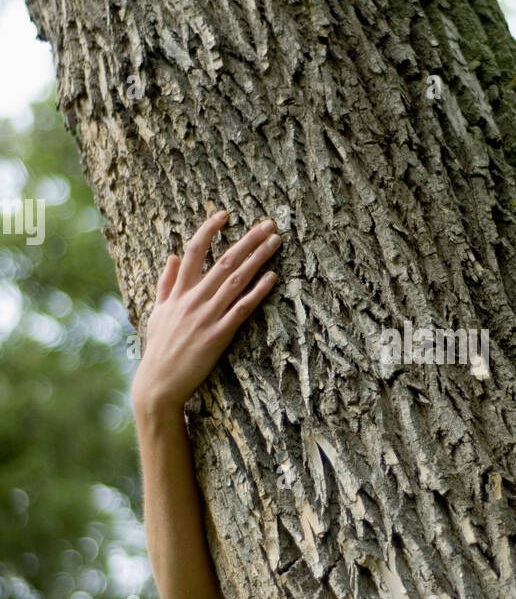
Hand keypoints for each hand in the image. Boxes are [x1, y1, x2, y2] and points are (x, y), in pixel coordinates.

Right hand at [131, 211, 281, 414]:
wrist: (159, 383)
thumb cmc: (160, 349)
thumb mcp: (157, 312)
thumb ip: (165, 283)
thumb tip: (172, 256)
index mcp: (178, 292)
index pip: (193, 251)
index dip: (209, 230)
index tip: (225, 214)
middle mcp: (193, 299)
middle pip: (223, 261)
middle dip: (247, 240)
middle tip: (268, 223)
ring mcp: (207, 316)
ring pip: (236, 280)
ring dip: (258, 258)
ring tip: (275, 242)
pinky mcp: (218, 335)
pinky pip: (241, 309)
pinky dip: (257, 292)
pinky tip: (272, 278)